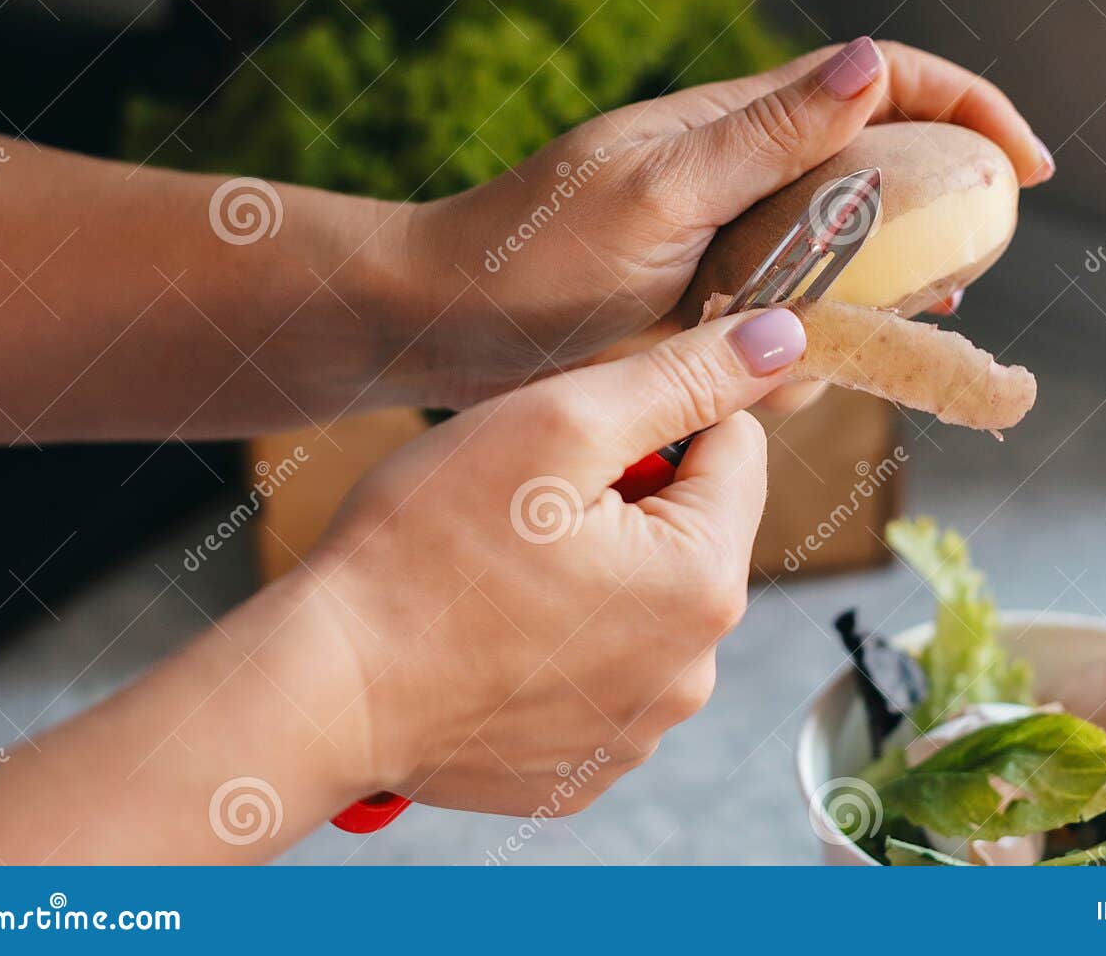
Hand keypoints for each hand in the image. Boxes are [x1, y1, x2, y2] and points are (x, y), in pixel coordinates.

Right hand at [301, 307, 806, 814]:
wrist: (321, 692)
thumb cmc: (423, 552)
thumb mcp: (559, 425)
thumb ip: (685, 378)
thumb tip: (783, 340)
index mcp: (705, 582)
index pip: (734, 448)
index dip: (653, 420)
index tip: (572, 442)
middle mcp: (694, 672)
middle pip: (690, 529)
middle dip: (625, 498)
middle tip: (521, 503)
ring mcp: (639, 729)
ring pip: (645, 601)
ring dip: (594, 570)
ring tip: (497, 572)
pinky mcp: (586, 764)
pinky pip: (602, 671)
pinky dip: (561, 644)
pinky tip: (492, 636)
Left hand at [402, 39, 1051, 406]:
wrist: (444, 325)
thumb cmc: (529, 252)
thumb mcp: (653, 194)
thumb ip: (761, 139)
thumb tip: (869, 67)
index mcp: (737, 125)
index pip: (880, 82)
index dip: (967, 107)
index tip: (1024, 167)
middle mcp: (746, 175)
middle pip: (883, 165)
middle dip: (942, 210)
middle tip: (966, 270)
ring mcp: (732, 241)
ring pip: (849, 249)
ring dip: (886, 287)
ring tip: (905, 323)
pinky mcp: (713, 302)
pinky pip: (797, 315)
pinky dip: (819, 342)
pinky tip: (808, 372)